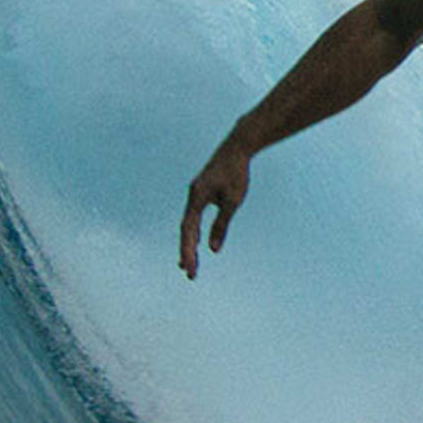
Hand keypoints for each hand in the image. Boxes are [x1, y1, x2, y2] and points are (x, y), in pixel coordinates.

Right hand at [179, 140, 250, 276]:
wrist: (236, 148)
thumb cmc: (236, 174)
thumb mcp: (232, 201)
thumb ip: (221, 225)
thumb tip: (213, 249)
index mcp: (196, 199)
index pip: (188, 231)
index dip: (188, 251)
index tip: (191, 269)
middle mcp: (191, 197)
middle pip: (185, 231)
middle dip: (187, 253)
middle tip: (190, 274)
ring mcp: (194, 195)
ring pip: (188, 225)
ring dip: (188, 244)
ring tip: (187, 265)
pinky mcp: (200, 194)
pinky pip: (193, 218)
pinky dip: (193, 232)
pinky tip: (195, 243)